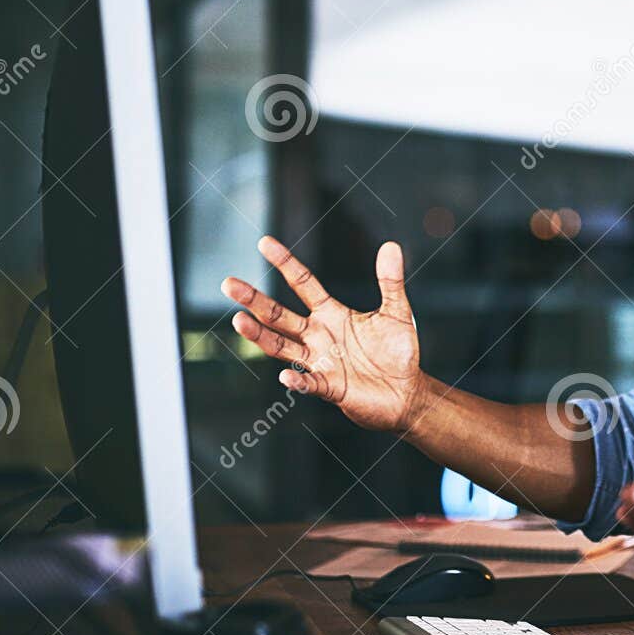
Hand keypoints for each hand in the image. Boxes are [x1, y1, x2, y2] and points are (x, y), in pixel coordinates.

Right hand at [222, 236, 422, 433]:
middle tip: (228, 283)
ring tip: (239, 321)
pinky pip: (310, 383)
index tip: (264, 242)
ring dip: (260, 336)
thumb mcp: (396, 312)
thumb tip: (391, 246)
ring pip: (281, 347)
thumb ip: (391, 281)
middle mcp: (319, 336)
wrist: (406, 392)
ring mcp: (321, 362)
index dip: (285, 263)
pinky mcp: (330, 387)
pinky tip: (286, 375)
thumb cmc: (397, 352)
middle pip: (279, 315)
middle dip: (254, 300)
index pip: (303, 284)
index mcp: (332, 314)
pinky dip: (297, 380)